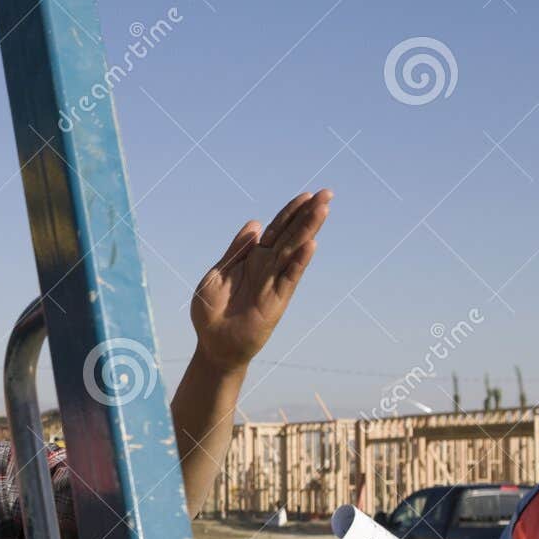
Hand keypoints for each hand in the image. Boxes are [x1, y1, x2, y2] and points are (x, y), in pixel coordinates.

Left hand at [191, 189, 331, 367]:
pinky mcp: (276, 302)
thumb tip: (256, 224)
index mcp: (252, 258)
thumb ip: (236, 250)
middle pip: (290, 235)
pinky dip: (299, 262)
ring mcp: (272, 283)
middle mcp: (266, 267)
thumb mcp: (217, 274)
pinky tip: (310, 245)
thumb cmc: (211, 311)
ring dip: (309, 230)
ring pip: (294, 251)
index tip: (307, 195)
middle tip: (327, 193)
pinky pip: (289, 278)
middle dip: (308, 214)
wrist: (212, 344)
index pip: (276, 230)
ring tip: (324, 210)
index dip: (291, 212)